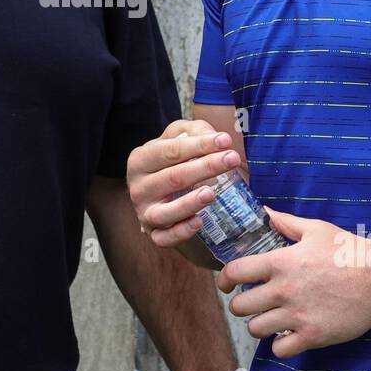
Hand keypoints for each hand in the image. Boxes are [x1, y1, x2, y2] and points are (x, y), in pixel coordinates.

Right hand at [126, 119, 242, 248]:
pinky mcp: (154, 234)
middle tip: (232, 159)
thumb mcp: (179, 139)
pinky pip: (165, 238)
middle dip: (205, 167)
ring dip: (189, 203)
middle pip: (173, 177)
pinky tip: (199, 222)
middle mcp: (138, 187)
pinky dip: (181, 232)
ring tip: (211, 193)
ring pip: (165, 212)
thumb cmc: (173, 162)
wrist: (163, 194)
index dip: (199, 145)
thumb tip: (214, 138)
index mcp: (140, 160)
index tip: (225, 141)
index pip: (170, 150)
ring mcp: (144, 213)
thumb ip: (195, 131)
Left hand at [218, 210, 370, 357]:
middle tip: (251, 303)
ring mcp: (297, 315)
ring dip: (259, 325)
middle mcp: (284, 290)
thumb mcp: (315, 229)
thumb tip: (263, 211)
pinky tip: (288, 335)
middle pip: (239, 307)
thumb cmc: (349, 250)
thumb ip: (285, 222)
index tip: (226, 284)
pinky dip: (280, 345)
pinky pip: (280, 349)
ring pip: (256, 329)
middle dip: (240, 305)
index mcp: (280, 262)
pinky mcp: (313, 336)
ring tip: (270, 319)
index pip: (234, 273)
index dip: (224, 280)